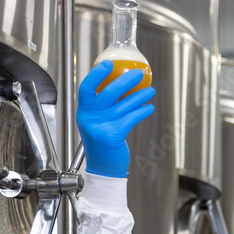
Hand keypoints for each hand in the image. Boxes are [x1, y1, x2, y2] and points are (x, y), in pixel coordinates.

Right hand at [76, 61, 154, 177]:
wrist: (104, 170)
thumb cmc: (102, 145)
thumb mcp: (96, 124)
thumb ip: (102, 108)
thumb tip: (121, 87)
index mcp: (84, 113)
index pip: (86, 88)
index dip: (96, 74)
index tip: (108, 64)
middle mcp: (90, 118)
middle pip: (108, 92)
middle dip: (126, 81)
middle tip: (139, 74)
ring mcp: (101, 127)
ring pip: (124, 105)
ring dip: (140, 96)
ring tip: (150, 91)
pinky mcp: (113, 136)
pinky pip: (131, 118)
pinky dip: (142, 111)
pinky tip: (149, 108)